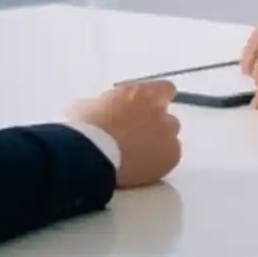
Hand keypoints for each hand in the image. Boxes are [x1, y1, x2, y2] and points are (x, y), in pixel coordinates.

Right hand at [67, 80, 181, 188]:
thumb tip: (100, 108)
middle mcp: (160, 111)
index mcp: (142, 93)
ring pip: (169, 138)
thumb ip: (105, 104)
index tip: (145, 109)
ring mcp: (168, 134)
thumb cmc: (86, 127)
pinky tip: (141, 167)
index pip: (165, 89)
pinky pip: (169, 157)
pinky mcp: (171, 156)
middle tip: (135, 136)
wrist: (92, 155)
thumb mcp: (89, 106)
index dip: (156, 100)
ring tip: (137, 155)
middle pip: (167, 117)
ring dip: (157, 143)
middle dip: (155, 125)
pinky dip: (158, 161)